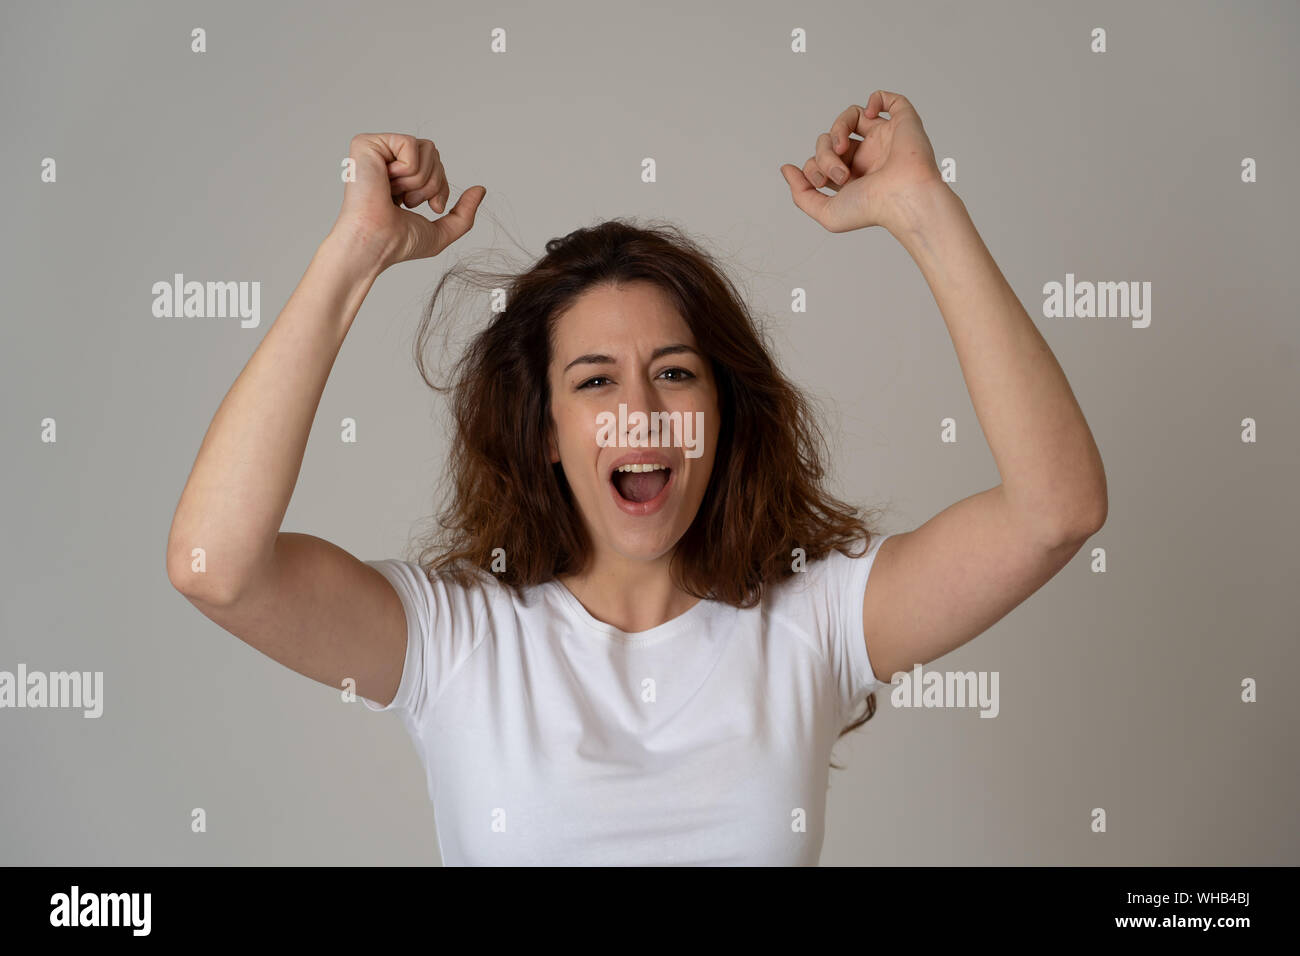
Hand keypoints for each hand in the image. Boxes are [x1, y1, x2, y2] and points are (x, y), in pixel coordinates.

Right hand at [330, 133, 485, 271]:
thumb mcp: (441, 231)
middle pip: (435, 153)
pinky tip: (386, 182)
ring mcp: (375, 151)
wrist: (377, 244)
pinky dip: (407, 170)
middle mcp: (387, 161)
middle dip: (432, 183)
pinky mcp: (366, 144)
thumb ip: (464, 213)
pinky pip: (410, 144)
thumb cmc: (399, 242)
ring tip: (394, 194)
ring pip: (427, 148)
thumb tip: (481, 189)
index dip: (441, 187)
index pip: (437, 165)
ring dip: (419, 180)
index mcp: (399, 177)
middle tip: (407, 201)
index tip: (427, 207)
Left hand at [780, 90, 944, 233]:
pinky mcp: (902, 123)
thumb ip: (801, 194)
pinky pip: (887, 99)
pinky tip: (869, 114)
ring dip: (836, 130)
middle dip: (824, 156)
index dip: (812, 168)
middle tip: (838, 175)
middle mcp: (868, 156)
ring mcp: (885, 138)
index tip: (819, 183)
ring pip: (849, 118)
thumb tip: (786, 169)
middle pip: (830, 139)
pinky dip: (874, 99)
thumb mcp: (826, 213)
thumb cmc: (871, 210)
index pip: (821, 160)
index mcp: (853, 177)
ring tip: (841, 148)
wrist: (902, 199)